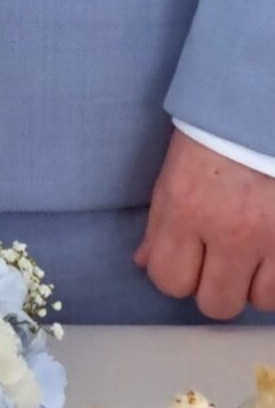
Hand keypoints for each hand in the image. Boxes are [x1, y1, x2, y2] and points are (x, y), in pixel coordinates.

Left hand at [135, 128, 274, 320]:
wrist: (264, 104)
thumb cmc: (216, 134)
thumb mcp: (175, 172)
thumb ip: (160, 223)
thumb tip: (145, 262)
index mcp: (187, 210)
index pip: (169, 281)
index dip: (177, 276)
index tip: (187, 261)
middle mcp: (232, 230)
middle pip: (215, 304)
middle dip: (215, 288)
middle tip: (222, 263)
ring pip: (261, 301)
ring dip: (255, 285)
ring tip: (255, 256)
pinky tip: (273, 252)